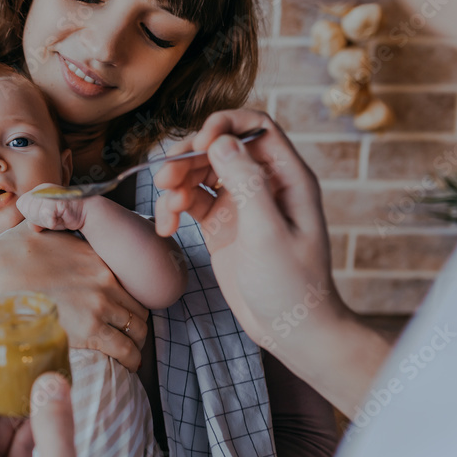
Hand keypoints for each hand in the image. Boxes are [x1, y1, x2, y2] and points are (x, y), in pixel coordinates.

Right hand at [0, 223, 147, 371]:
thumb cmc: (7, 253)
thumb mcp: (38, 232)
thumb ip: (52, 231)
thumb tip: (43, 223)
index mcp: (95, 258)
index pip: (129, 282)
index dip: (130, 299)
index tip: (124, 310)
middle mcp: (104, 280)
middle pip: (138, 308)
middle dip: (136, 324)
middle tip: (130, 336)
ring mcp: (99, 305)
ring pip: (136, 330)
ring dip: (136, 343)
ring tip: (131, 354)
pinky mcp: (89, 330)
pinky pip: (124, 349)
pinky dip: (131, 358)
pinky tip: (127, 364)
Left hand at [16, 184, 87, 231]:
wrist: (85, 212)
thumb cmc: (65, 215)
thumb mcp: (46, 219)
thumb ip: (35, 221)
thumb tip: (31, 226)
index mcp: (38, 190)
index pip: (21, 204)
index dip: (29, 214)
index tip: (43, 217)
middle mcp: (42, 189)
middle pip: (26, 209)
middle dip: (37, 219)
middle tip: (51, 218)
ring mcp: (50, 194)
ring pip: (34, 213)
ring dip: (45, 221)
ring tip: (57, 217)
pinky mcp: (58, 201)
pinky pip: (46, 216)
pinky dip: (52, 222)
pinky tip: (60, 219)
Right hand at [152, 109, 341, 347]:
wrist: (291, 330)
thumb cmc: (292, 285)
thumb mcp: (268, 232)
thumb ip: (246, 183)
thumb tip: (222, 142)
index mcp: (287, 178)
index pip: (257, 128)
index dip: (225, 126)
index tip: (200, 145)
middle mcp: (263, 185)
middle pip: (220, 147)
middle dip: (189, 158)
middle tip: (164, 178)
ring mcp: (240, 205)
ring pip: (200, 173)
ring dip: (176, 183)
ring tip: (166, 209)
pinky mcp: (221, 226)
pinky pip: (191, 202)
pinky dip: (174, 209)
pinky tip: (167, 229)